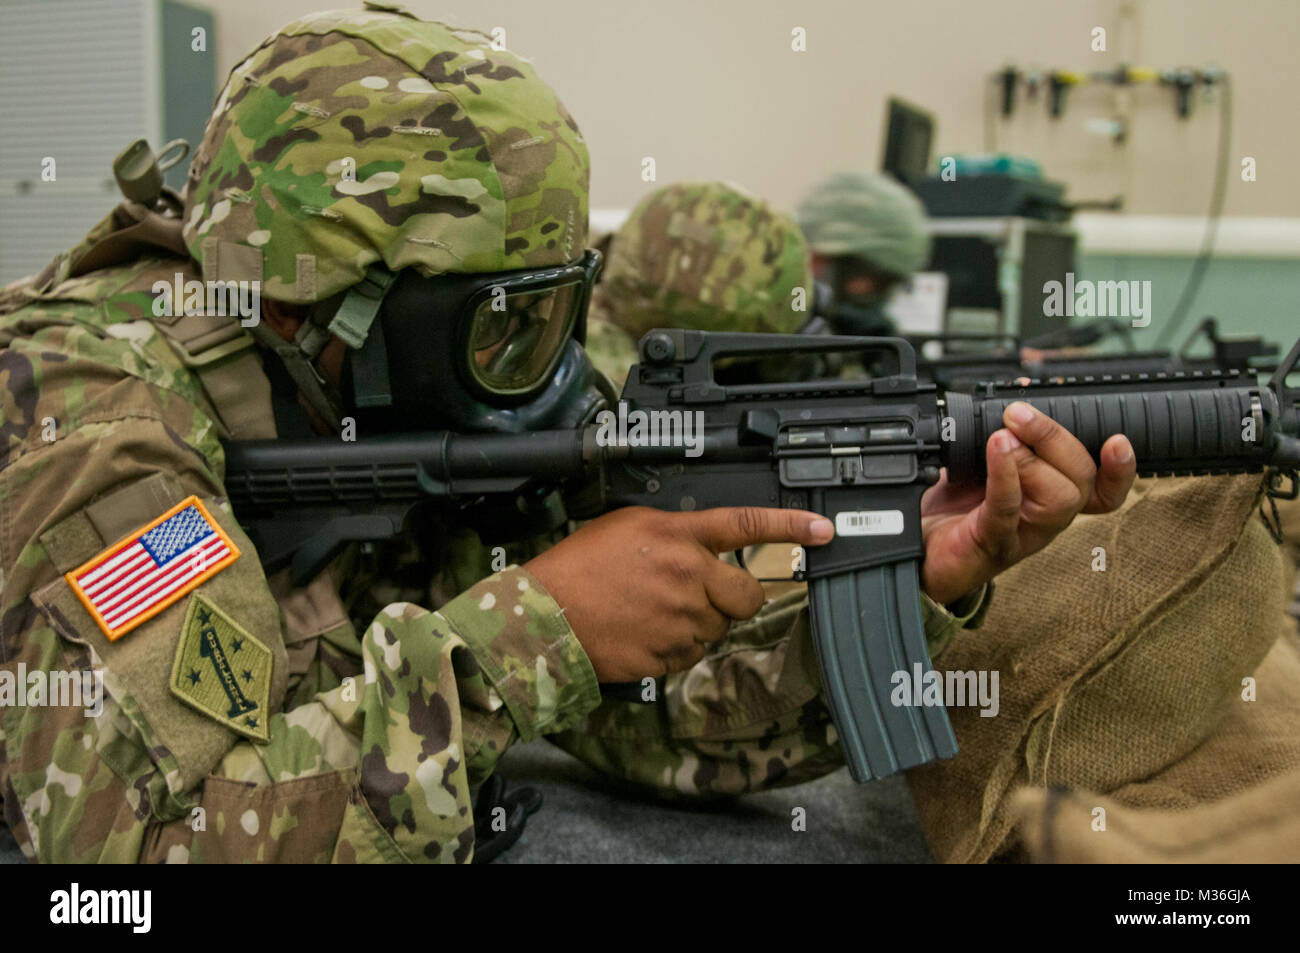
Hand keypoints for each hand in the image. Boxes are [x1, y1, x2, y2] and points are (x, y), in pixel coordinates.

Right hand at [525, 506, 833, 681]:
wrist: (543, 616)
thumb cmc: (577, 568)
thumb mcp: (627, 526)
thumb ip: (675, 532)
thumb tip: (703, 545)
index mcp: (678, 536)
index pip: (746, 525)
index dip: (790, 525)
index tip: (824, 529)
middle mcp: (688, 575)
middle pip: (746, 594)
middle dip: (733, 598)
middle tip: (700, 594)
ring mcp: (681, 619)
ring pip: (718, 628)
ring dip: (698, 624)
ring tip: (652, 612)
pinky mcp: (669, 655)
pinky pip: (691, 655)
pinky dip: (676, 649)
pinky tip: (644, 634)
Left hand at [919, 401, 1135, 605]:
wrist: (911, 548)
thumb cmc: (950, 509)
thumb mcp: (981, 463)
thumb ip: (1005, 434)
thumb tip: (1020, 392)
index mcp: (1049, 498)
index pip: (1104, 490)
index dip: (1121, 470)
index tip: (1119, 439)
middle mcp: (1044, 519)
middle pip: (1084, 483)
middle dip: (1057, 439)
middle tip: (1019, 413)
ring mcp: (1020, 535)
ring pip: (1060, 500)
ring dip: (1033, 458)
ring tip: (1003, 436)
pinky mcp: (990, 544)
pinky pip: (1008, 510)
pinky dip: (1005, 474)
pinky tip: (997, 448)